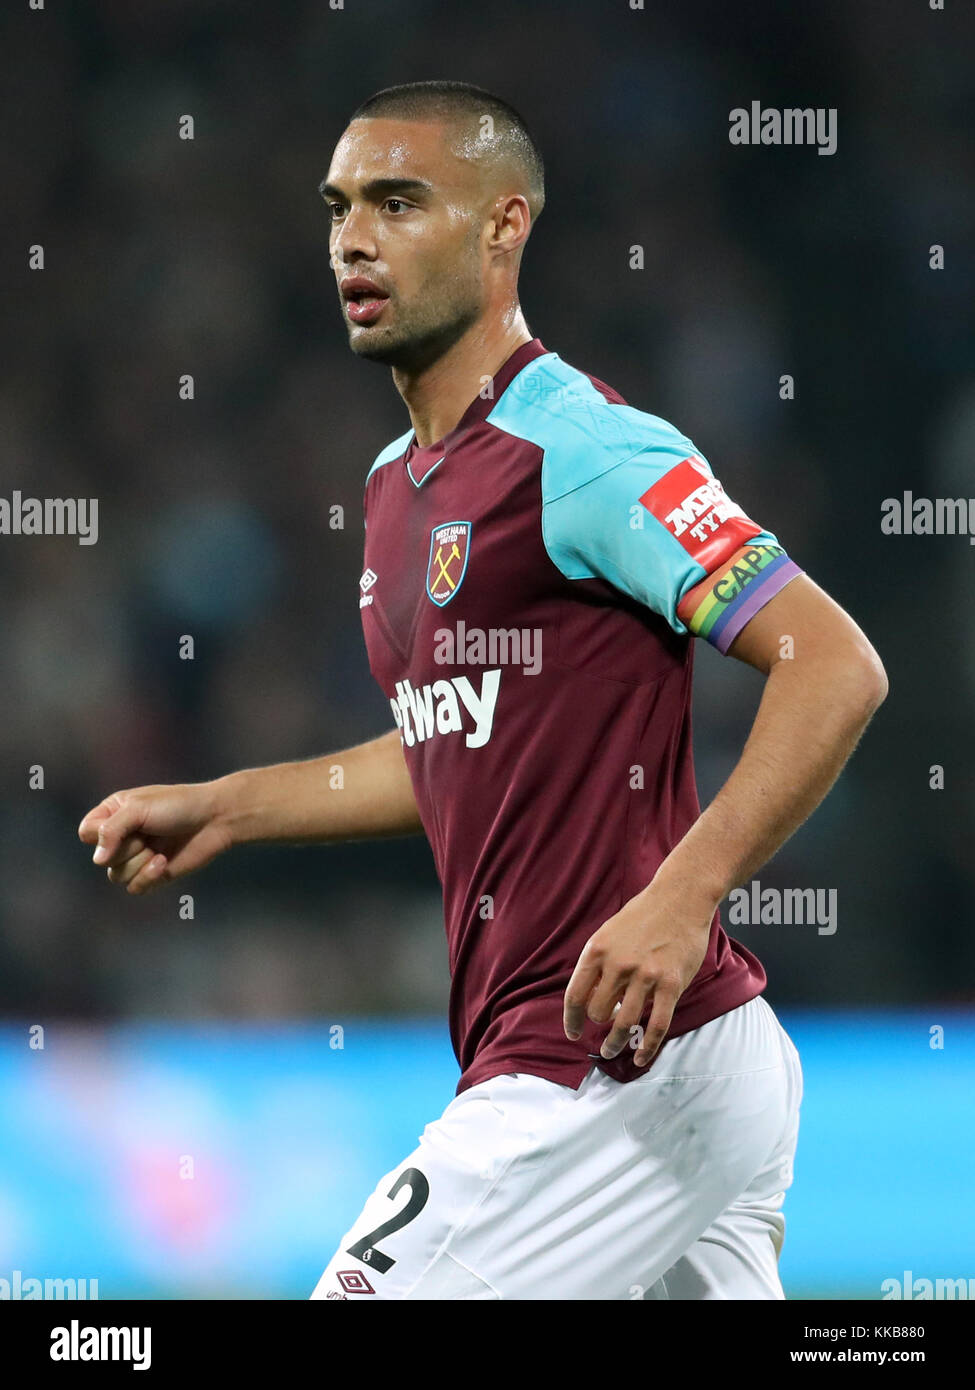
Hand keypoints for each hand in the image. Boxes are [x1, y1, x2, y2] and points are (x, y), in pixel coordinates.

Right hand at [78, 782, 231, 894]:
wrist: (215, 819)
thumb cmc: (178, 805)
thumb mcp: (139, 808)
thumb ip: (111, 831)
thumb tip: (98, 860)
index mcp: (114, 813)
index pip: (86, 832)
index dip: (100, 835)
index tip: (123, 827)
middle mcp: (121, 836)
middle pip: (102, 858)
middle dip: (128, 848)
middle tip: (149, 833)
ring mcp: (136, 857)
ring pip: (116, 876)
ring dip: (139, 864)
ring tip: (158, 849)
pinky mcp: (152, 874)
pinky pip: (134, 888)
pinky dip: (148, 877)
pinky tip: (164, 862)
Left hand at [563, 881, 713, 1066]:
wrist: (680, 899)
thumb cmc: (643, 916)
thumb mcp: (608, 933)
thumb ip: (598, 965)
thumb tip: (588, 1001)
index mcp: (597, 950)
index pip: (575, 996)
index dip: (571, 1020)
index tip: (573, 1032)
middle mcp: (618, 964)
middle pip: (598, 1012)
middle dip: (598, 1026)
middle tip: (602, 1033)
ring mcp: (645, 975)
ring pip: (624, 1023)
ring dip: (615, 1043)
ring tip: (612, 1050)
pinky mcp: (670, 984)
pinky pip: (656, 1026)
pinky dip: (647, 1048)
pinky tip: (641, 1059)